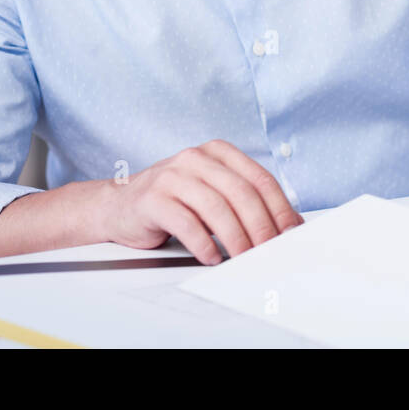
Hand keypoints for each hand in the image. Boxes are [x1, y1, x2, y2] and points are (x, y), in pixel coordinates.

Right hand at [102, 140, 303, 263]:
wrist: (118, 205)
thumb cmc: (173, 200)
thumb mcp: (213, 193)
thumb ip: (245, 202)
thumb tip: (287, 224)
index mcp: (217, 152)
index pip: (259, 178)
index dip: (279, 207)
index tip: (290, 232)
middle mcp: (195, 158)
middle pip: (241, 192)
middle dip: (261, 226)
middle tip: (269, 250)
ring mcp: (172, 176)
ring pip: (216, 208)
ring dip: (235, 238)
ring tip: (243, 257)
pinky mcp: (153, 199)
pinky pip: (186, 223)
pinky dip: (204, 244)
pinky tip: (212, 257)